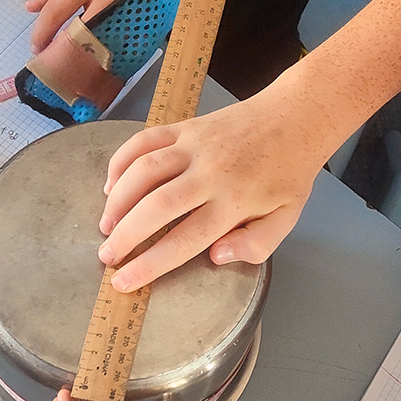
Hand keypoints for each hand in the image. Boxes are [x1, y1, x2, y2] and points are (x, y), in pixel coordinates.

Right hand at [95, 86, 327, 289]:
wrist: (294, 119)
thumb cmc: (287, 175)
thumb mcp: (286, 219)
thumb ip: (255, 245)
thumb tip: (215, 255)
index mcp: (235, 202)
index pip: (184, 240)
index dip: (150, 264)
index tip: (124, 281)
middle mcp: (210, 173)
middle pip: (156, 207)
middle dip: (125, 235)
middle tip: (107, 256)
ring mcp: (194, 146)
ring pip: (143, 172)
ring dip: (117, 201)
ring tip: (106, 226)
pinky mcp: (184, 127)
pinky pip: (142, 142)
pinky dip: (120, 163)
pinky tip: (111, 186)